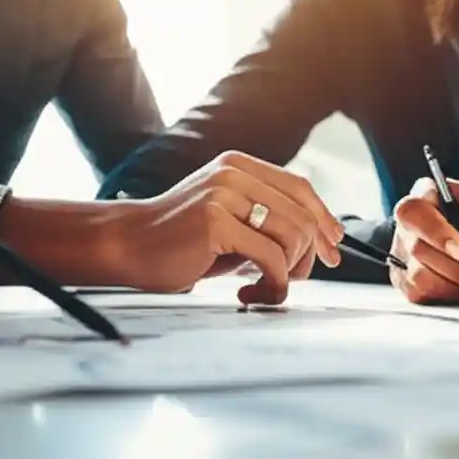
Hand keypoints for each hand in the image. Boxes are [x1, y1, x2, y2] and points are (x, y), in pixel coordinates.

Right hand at [11, 152, 343, 305]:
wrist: (126, 246)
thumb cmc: (179, 243)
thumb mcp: (228, 221)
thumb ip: (266, 220)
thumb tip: (319, 241)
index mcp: (240, 166)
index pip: (301, 188)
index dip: (323, 220)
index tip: (332, 249)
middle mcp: (235, 173)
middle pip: (302, 216)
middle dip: (306, 257)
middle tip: (288, 283)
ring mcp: (225, 193)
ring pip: (292, 237)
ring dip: (287, 275)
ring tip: (263, 289)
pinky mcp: (216, 220)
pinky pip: (271, 258)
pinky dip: (271, 285)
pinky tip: (249, 292)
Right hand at [390, 178, 458, 304]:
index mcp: (428, 194)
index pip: (413, 210)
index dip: (434, 231)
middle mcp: (410, 223)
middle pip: (416, 248)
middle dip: (455, 267)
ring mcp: (405, 253)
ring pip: (418, 276)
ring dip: (456, 284)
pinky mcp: (407, 281)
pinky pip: (420, 295)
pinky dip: (450, 296)